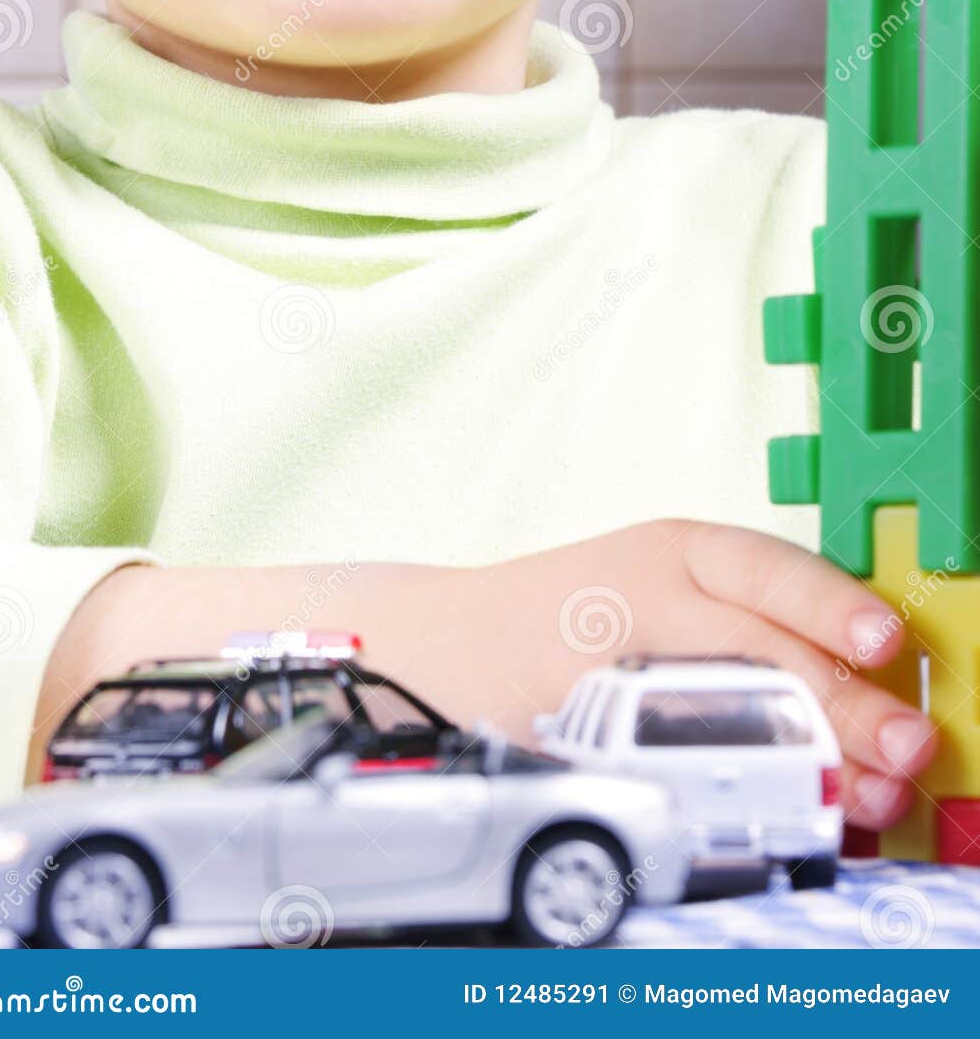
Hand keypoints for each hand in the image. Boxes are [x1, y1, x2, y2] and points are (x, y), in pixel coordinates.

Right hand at [586, 518, 935, 831]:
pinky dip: (732, 794)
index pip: (764, 569)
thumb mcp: (667, 580)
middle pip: (753, 648)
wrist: (461, 638)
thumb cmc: (586, 611)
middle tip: (903, 745)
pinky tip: (778, 812)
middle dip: (840, 704)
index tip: (884, 642)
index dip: (829, 606)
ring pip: (718, 712)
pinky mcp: (588, 738)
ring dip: (803, 760)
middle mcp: (646, 602)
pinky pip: (668, 768)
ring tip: (861, 795)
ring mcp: (613, 672)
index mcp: (675, 552)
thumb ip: (754, 619)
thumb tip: (867, 687)